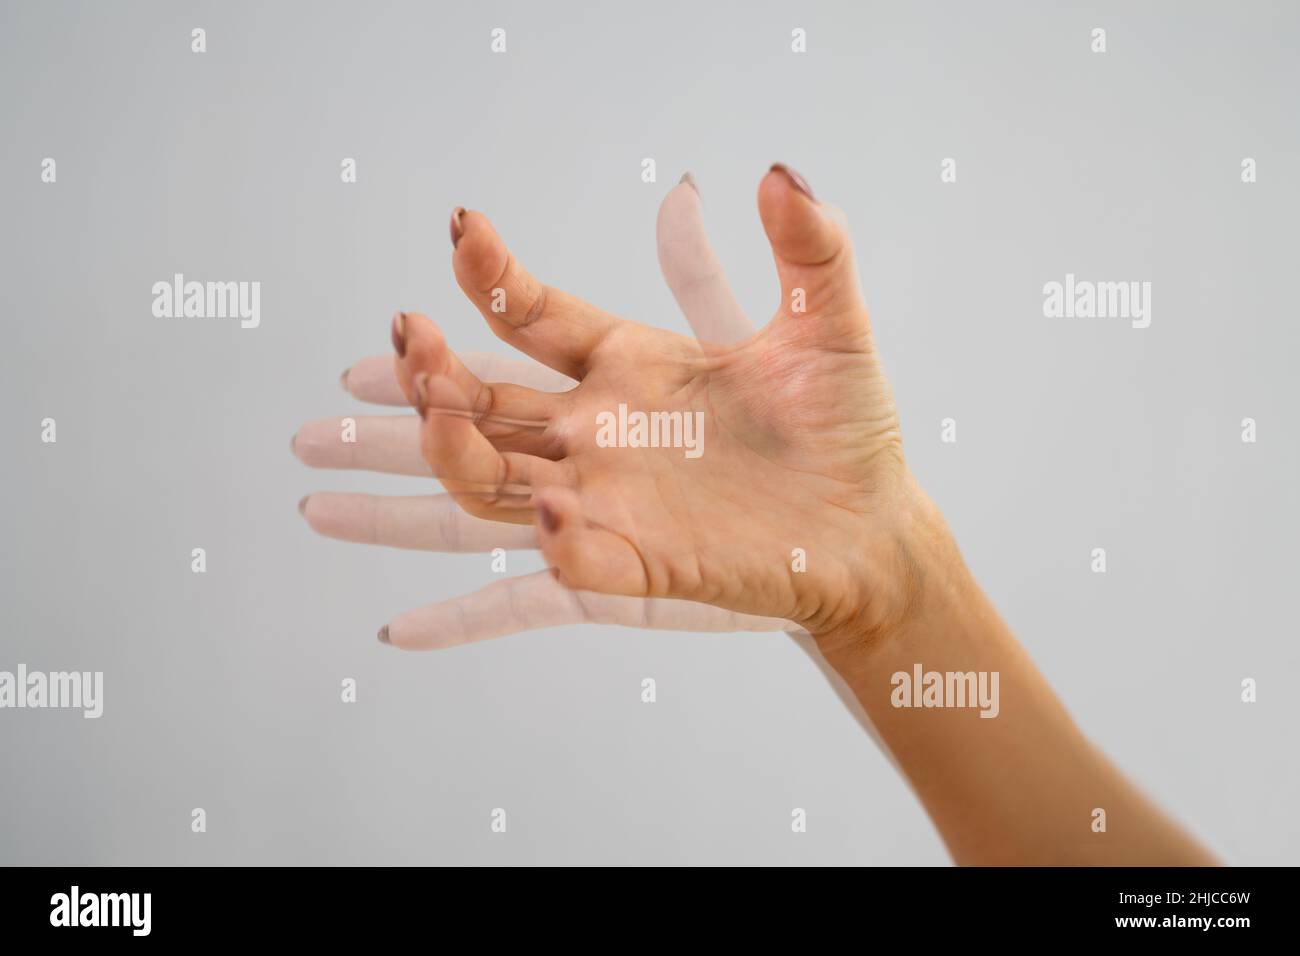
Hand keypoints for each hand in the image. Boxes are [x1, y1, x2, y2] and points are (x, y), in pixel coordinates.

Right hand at [395, 166, 928, 649]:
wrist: (876, 525)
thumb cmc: (846, 428)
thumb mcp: (828, 327)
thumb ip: (806, 250)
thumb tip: (780, 172)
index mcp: (630, 367)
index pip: (535, 316)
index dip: (491, 276)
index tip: (462, 226)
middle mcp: (600, 432)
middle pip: (485, 406)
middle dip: (431, 374)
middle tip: (408, 335)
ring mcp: (611, 501)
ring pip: (497, 482)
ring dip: (457, 451)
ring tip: (436, 411)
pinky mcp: (643, 565)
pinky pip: (573, 564)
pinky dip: (554, 542)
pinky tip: (551, 511)